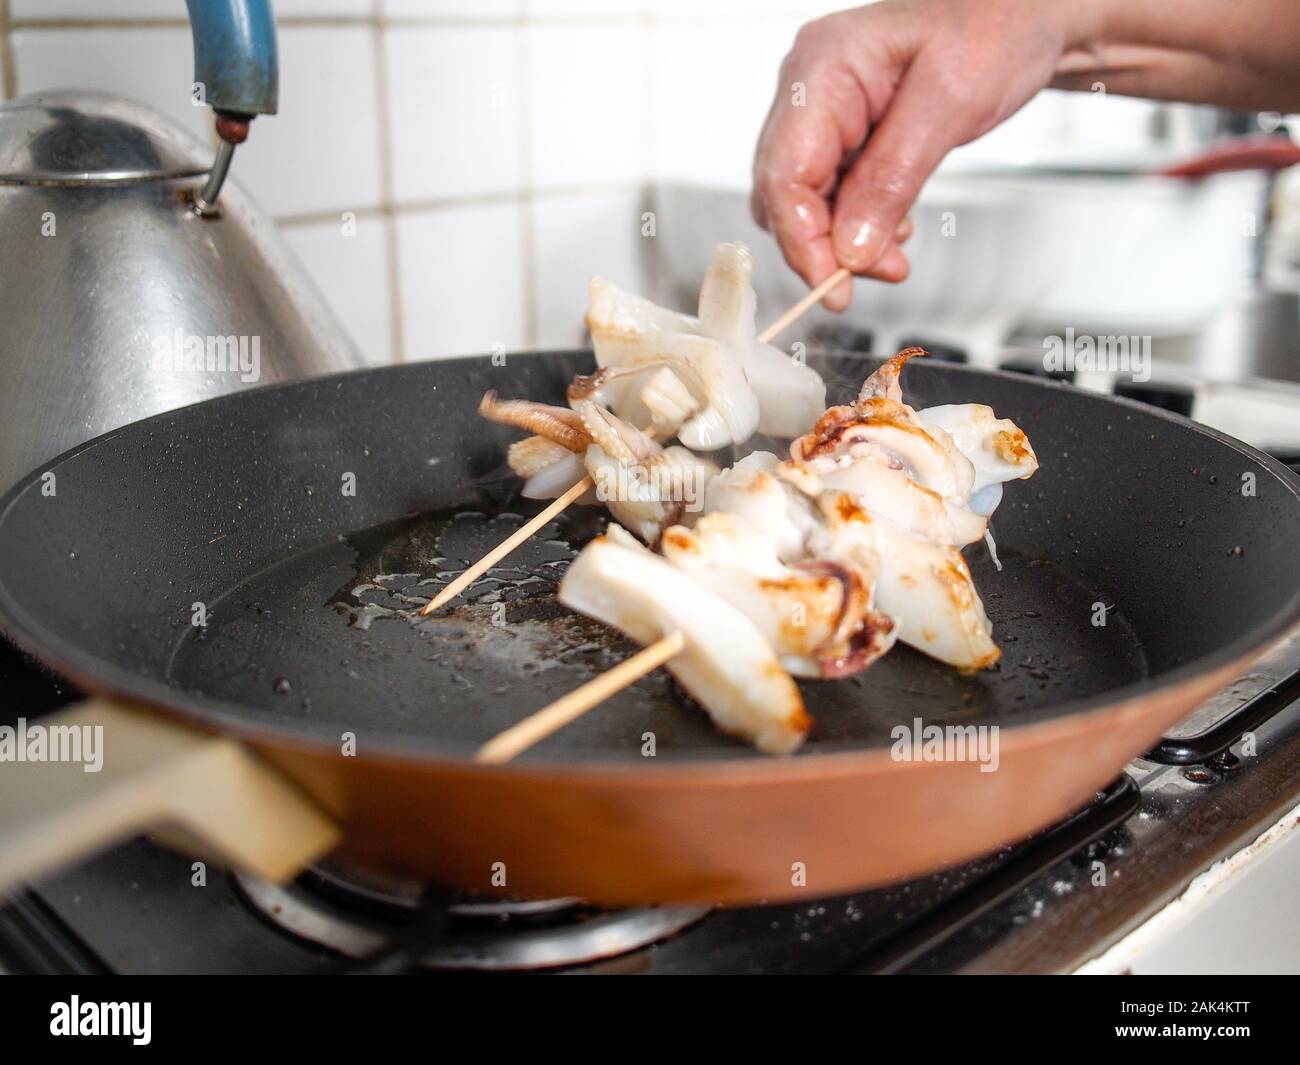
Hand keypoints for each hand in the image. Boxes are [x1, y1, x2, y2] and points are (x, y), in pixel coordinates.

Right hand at [751, 0, 1082, 309]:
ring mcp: (825, 112)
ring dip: (843, 242)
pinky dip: (859, 226)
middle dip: (824, 246)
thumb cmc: (998, 27)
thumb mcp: (951, 103)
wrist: (1029, 14)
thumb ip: (892, 178)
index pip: (784, 174)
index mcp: (823, 65)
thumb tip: (848, 248)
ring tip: (895, 258)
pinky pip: (833, 194)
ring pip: (806, 202)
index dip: (802, 240)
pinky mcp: (845, 134)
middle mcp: (810, 88)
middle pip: (785, 193)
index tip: (834, 287)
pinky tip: (895, 231)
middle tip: (875, 274)